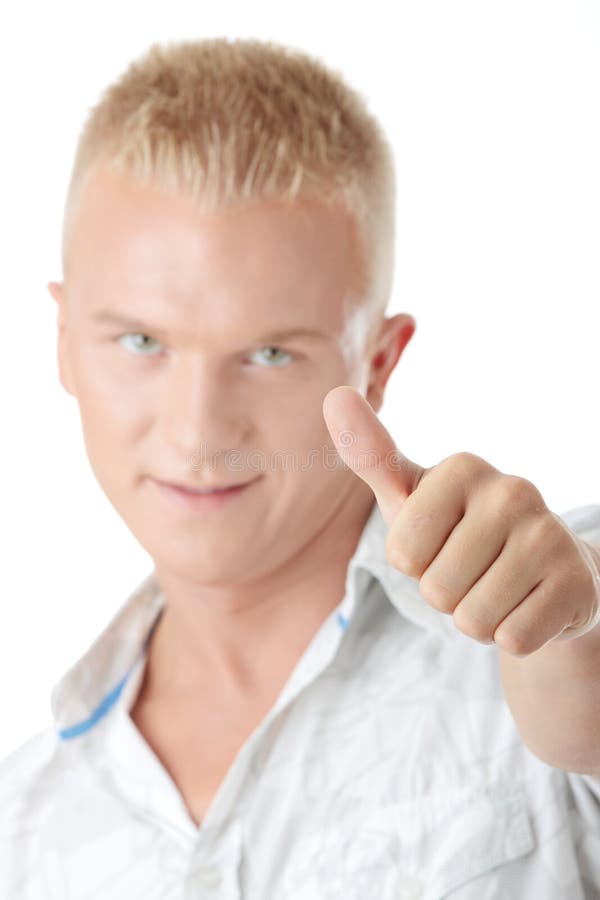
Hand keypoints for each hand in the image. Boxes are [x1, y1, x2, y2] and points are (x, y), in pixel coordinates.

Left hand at [322, 385, 599, 655]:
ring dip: (477, 618)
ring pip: (475, 618)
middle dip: (446, 595)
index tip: (439, 543)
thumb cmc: (457, 529)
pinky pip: (514, 638)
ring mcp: (550, 535)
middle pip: (437, 589)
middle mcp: (513, 491)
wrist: (540, 567)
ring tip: (497, 587)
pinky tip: (526, 604)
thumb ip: (369, 453)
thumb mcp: (410, 495)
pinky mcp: (578, 582)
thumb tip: (336, 396)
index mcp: (463, 468)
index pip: (402, 554)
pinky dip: (512, 635)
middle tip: (472, 571)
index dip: (414, 564)